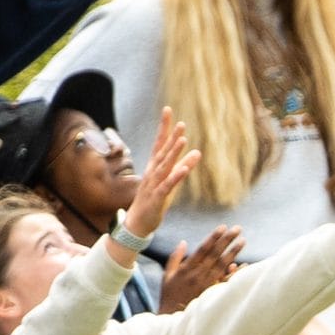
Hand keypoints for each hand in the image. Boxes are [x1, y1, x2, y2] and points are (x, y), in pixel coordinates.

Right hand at [122, 110, 198, 243]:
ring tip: (183, 140)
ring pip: (165, 166)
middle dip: (171, 136)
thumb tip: (196, 153)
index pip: (160, 144)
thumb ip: (182, 167)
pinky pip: (168, 186)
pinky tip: (185, 169)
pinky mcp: (157, 197)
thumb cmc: (155, 201)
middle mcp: (153, 173)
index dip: (165, 128)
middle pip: (162, 152)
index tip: (168, 110)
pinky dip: (176, 177)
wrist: (138, 223)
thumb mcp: (172, 183)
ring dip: (174, 153)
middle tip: (181, 122)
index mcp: (155, 168)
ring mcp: (154, 184)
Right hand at [156, 226, 242, 313]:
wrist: (173, 316)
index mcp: (187, 268)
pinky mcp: (213, 293)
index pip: (203, 249)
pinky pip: (227, 281)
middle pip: (215, 254)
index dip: (213, 237)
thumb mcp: (168, 275)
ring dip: (234, 252)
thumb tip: (184, 242)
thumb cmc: (170, 294)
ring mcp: (207, 284)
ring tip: (243, 241)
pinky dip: (236, 273)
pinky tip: (244, 264)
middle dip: (227, 240)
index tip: (223, 227)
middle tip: (238, 228)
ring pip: (223, 265)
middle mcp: (198, 275)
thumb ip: (175, 257)